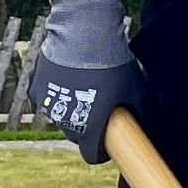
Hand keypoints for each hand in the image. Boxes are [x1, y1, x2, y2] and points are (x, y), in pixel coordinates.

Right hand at [29, 0, 148, 164]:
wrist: (86, 31)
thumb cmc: (113, 63)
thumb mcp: (136, 89)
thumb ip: (142, 112)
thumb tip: (151, 124)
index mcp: (87, 129)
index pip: (91, 155)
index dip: (101, 150)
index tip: (109, 138)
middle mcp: (63, 121)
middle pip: (75, 135)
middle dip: (87, 125)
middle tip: (100, 105)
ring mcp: (47, 103)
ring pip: (60, 114)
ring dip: (71, 106)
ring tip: (85, 85)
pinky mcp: (36, 85)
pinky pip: (48, 96)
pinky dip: (57, 90)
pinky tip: (69, 75)